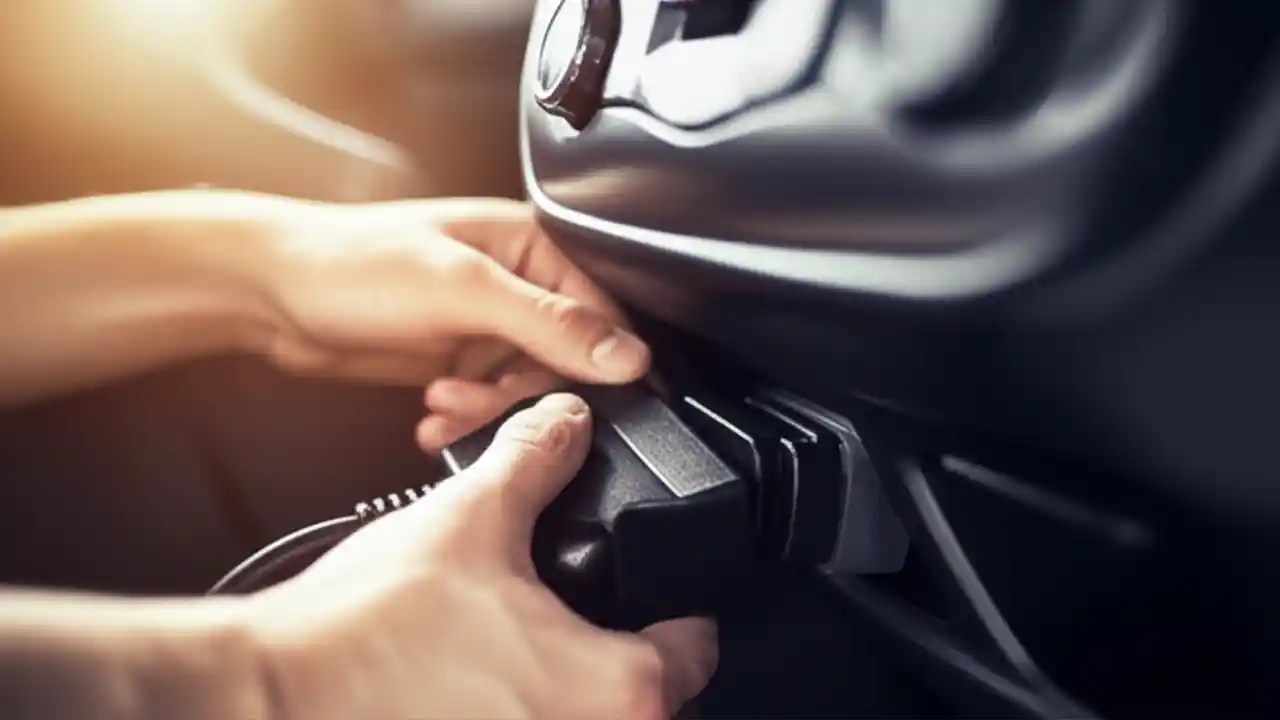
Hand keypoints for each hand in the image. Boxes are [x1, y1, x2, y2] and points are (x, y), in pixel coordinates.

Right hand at [244, 393, 717, 719]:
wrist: (276, 697)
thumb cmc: (370, 633)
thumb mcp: (472, 518)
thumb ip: (536, 461)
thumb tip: (566, 424)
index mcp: (623, 691)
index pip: (696, 646)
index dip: (676, 604)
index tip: (651, 595)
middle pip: (653, 700)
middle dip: (623, 654)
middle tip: (578, 618)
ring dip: (574, 695)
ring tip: (522, 654)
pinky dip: (524, 716)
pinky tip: (480, 691)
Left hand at [261, 198, 648, 449]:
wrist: (269, 294)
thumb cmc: (353, 265)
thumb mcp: (462, 291)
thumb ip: (549, 325)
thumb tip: (626, 355)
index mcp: (532, 246)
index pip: (603, 315)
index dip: (594, 365)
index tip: (573, 400)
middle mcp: (516, 286)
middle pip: (568, 363)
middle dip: (524, 393)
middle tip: (481, 397)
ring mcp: (486, 325)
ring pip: (526, 390)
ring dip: (489, 410)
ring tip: (445, 405)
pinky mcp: (458, 360)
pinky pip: (489, 403)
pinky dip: (465, 419)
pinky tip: (433, 417)